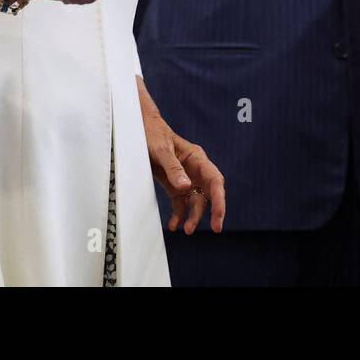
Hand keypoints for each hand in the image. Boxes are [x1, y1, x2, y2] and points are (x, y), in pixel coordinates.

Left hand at [137, 77, 225, 233]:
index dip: (220, 198)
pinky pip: (180, 202)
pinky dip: (179, 214)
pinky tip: (174, 224)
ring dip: (193, 216)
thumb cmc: (153, 134)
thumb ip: (173, 168)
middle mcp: (194, 170)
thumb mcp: (161, 149)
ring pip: (195, 200)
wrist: (139, 129)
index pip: (215, 180)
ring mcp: (184, 178)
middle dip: (213, 211)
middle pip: (209, 193)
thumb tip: (186, 187)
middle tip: (215, 228)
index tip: (219, 214)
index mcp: (197, 158)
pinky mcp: (173, 184)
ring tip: (187, 230)